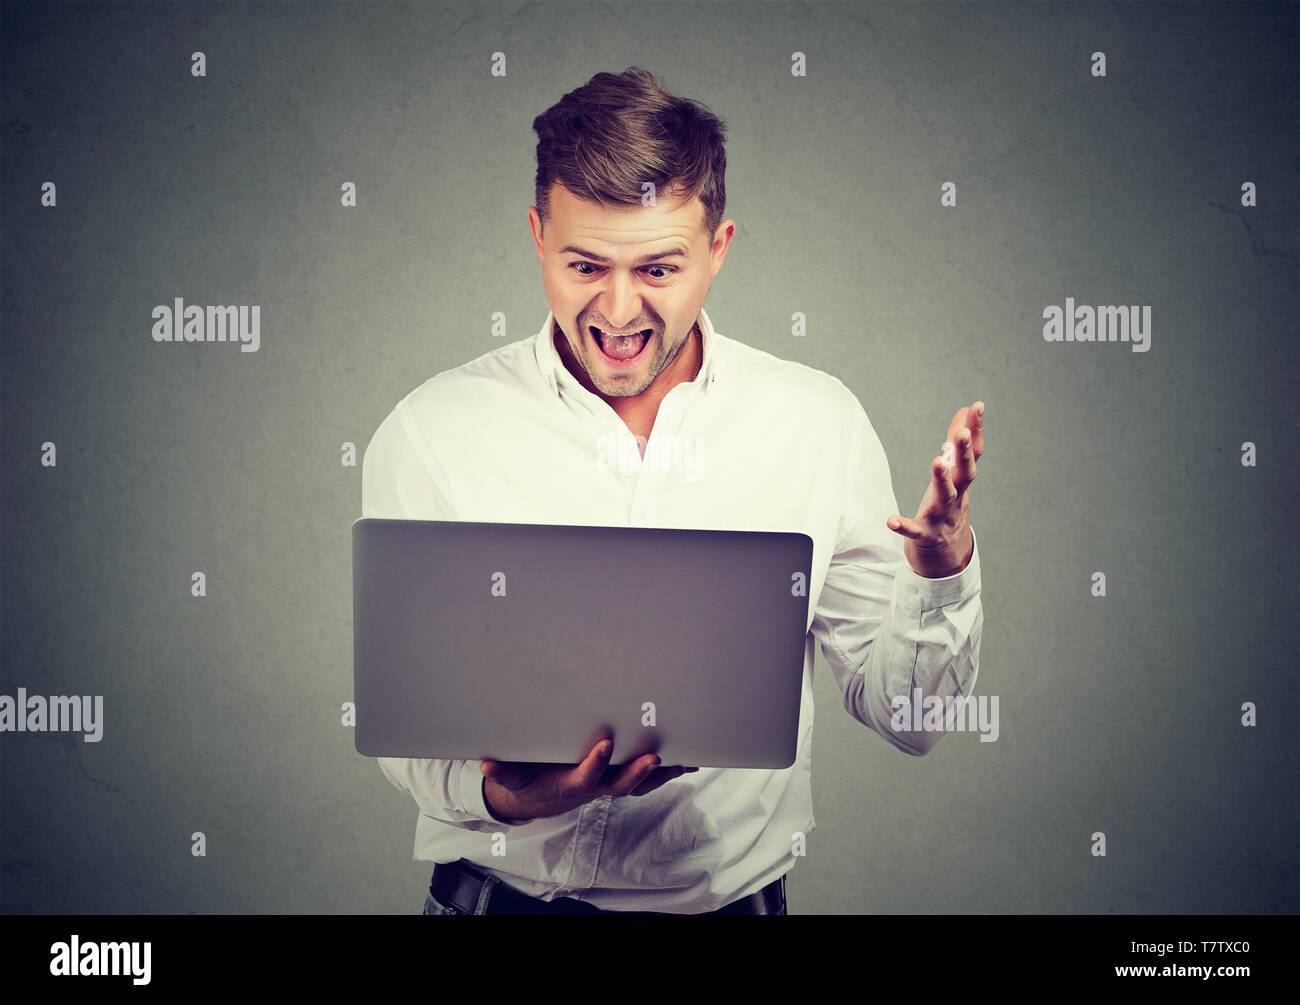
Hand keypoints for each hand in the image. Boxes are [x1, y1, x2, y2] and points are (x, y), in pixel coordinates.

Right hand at [480, 736, 697, 824]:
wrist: (539, 798)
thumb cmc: (528, 780)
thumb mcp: (512, 777)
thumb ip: (503, 772)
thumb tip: (485, 765)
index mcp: (570, 784)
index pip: (585, 776)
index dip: (594, 763)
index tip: (603, 745)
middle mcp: (594, 787)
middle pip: (620, 784)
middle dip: (637, 772)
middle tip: (654, 756)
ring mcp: (609, 785)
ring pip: (639, 783)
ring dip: (661, 773)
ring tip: (685, 760)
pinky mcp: (618, 779)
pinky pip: (647, 778)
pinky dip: (667, 770)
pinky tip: (689, 759)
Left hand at [887, 400, 984, 577]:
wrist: (948, 555)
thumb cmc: (948, 507)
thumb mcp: (954, 475)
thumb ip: (956, 443)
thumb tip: (965, 411)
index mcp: (962, 481)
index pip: (973, 453)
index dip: (976, 430)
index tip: (978, 406)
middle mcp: (956, 496)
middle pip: (965, 474)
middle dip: (964, 454)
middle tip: (962, 434)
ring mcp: (942, 516)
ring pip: (945, 498)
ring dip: (942, 480)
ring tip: (937, 461)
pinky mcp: (925, 535)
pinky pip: (914, 531)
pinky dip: (904, 526)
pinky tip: (891, 521)